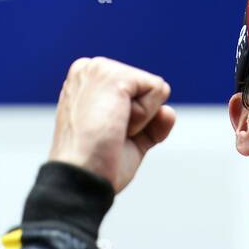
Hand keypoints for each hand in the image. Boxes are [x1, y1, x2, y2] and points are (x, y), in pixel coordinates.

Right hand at [48, 57, 175, 193]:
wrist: (80, 180)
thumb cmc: (97, 166)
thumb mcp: (129, 140)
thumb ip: (152, 122)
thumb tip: (168, 111)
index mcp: (87, 81)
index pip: (137, 91)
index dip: (134, 120)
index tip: (106, 135)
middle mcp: (90, 68)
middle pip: (148, 88)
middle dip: (140, 118)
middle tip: (109, 135)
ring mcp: (100, 69)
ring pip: (155, 89)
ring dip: (142, 119)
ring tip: (111, 131)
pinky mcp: (114, 76)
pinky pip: (158, 90)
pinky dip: (146, 116)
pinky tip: (118, 126)